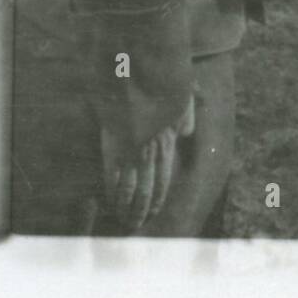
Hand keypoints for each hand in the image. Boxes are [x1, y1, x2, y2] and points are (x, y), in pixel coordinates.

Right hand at [100, 95, 195, 231]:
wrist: (142, 73)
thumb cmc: (163, 85)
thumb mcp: (181, 101)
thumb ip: (184, 118)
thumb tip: (187, 133)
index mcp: (167, 143)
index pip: (163, 180)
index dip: (158, 198)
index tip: (153, 211)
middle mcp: (151, 152)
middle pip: (147, 190)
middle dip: (141, 210)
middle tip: (135, 224)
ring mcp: (132, 151)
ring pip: (130, 188)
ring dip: (127, 207)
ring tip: (123, 220)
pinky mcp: (113, 146)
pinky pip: (112, 175)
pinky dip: (111, 191)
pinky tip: (109, 202)